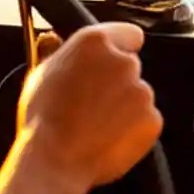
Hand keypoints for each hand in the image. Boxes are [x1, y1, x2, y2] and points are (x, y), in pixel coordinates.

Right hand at [18, 23, 161, 190]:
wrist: (56, 160)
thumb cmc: (43, 119)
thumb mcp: (41, 74)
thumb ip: (62, 54)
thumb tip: (60, 44)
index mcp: (94, 42)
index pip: (127, 33)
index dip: (119, 46)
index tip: (112, 58)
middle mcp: (123, 62)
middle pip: (130, 65)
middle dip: (117, 79)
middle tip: (94, 99)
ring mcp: (142, 91)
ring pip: (138, 93)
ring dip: (124, 105)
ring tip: (97, 123)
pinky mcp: (152, 119)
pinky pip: (146, 119)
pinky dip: (134, 128)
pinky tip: (109, 136)